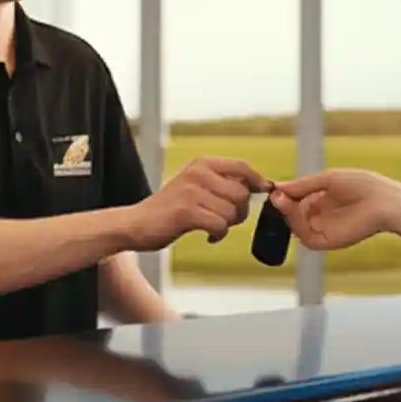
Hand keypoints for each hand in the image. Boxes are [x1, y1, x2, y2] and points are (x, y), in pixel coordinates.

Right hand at [127, 157, 270, 250]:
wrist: (136, 223)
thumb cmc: (170, 209)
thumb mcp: (195, 186)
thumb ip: (221, 183)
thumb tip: (256, 186)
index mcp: (202, 164)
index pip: (241, 166)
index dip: (257, 180)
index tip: (264, 191)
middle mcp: (198, 173)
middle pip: (241, 193)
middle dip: (240, 212)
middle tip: (225, 220)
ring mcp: (191, 191)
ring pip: (232, 212)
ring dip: (227, 225)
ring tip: (212, 228)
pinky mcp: (186, 211)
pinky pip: (219, 225)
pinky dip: (218, 235)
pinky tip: (209, 237)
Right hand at [268, 169, 400, 250]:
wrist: (383, 202)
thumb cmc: (362, 185)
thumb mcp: (327, 180)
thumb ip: (302, 186)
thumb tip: (278, 188)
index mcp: (323, 200)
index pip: (296, 200)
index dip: (284, 195)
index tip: (273, 188)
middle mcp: (321, 216)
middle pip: (293, 214)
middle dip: (282, 204)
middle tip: (274, 195)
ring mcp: (323, 229)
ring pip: (295, 225)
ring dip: (285, 212)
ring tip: (279, 199)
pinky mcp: (326, 241)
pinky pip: (303, 234)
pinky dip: (294, 222)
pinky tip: (290, 208)